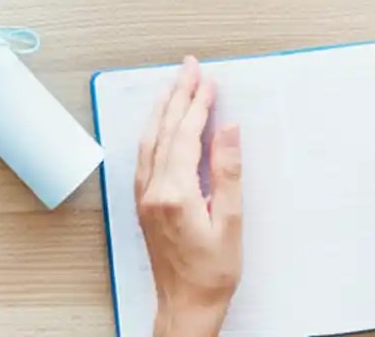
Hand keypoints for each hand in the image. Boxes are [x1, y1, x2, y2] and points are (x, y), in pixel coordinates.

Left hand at [136, 57, 242, 336]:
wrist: (186, 306)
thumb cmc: (212, 273)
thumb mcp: (231, 221)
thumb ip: (227, 171)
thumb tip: (227, 129)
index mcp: (174, 193)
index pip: (185, 135)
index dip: (197, 105)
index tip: (207, 81)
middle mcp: (152, 191)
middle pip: (164, 131)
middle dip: (178, 96)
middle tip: (189, 68)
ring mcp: (144, 197)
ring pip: (149, 141)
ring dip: (162, 110)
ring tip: (173, 85)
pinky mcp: (143, 204)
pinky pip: (144, 157)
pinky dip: (153, 132)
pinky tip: (160, 124)